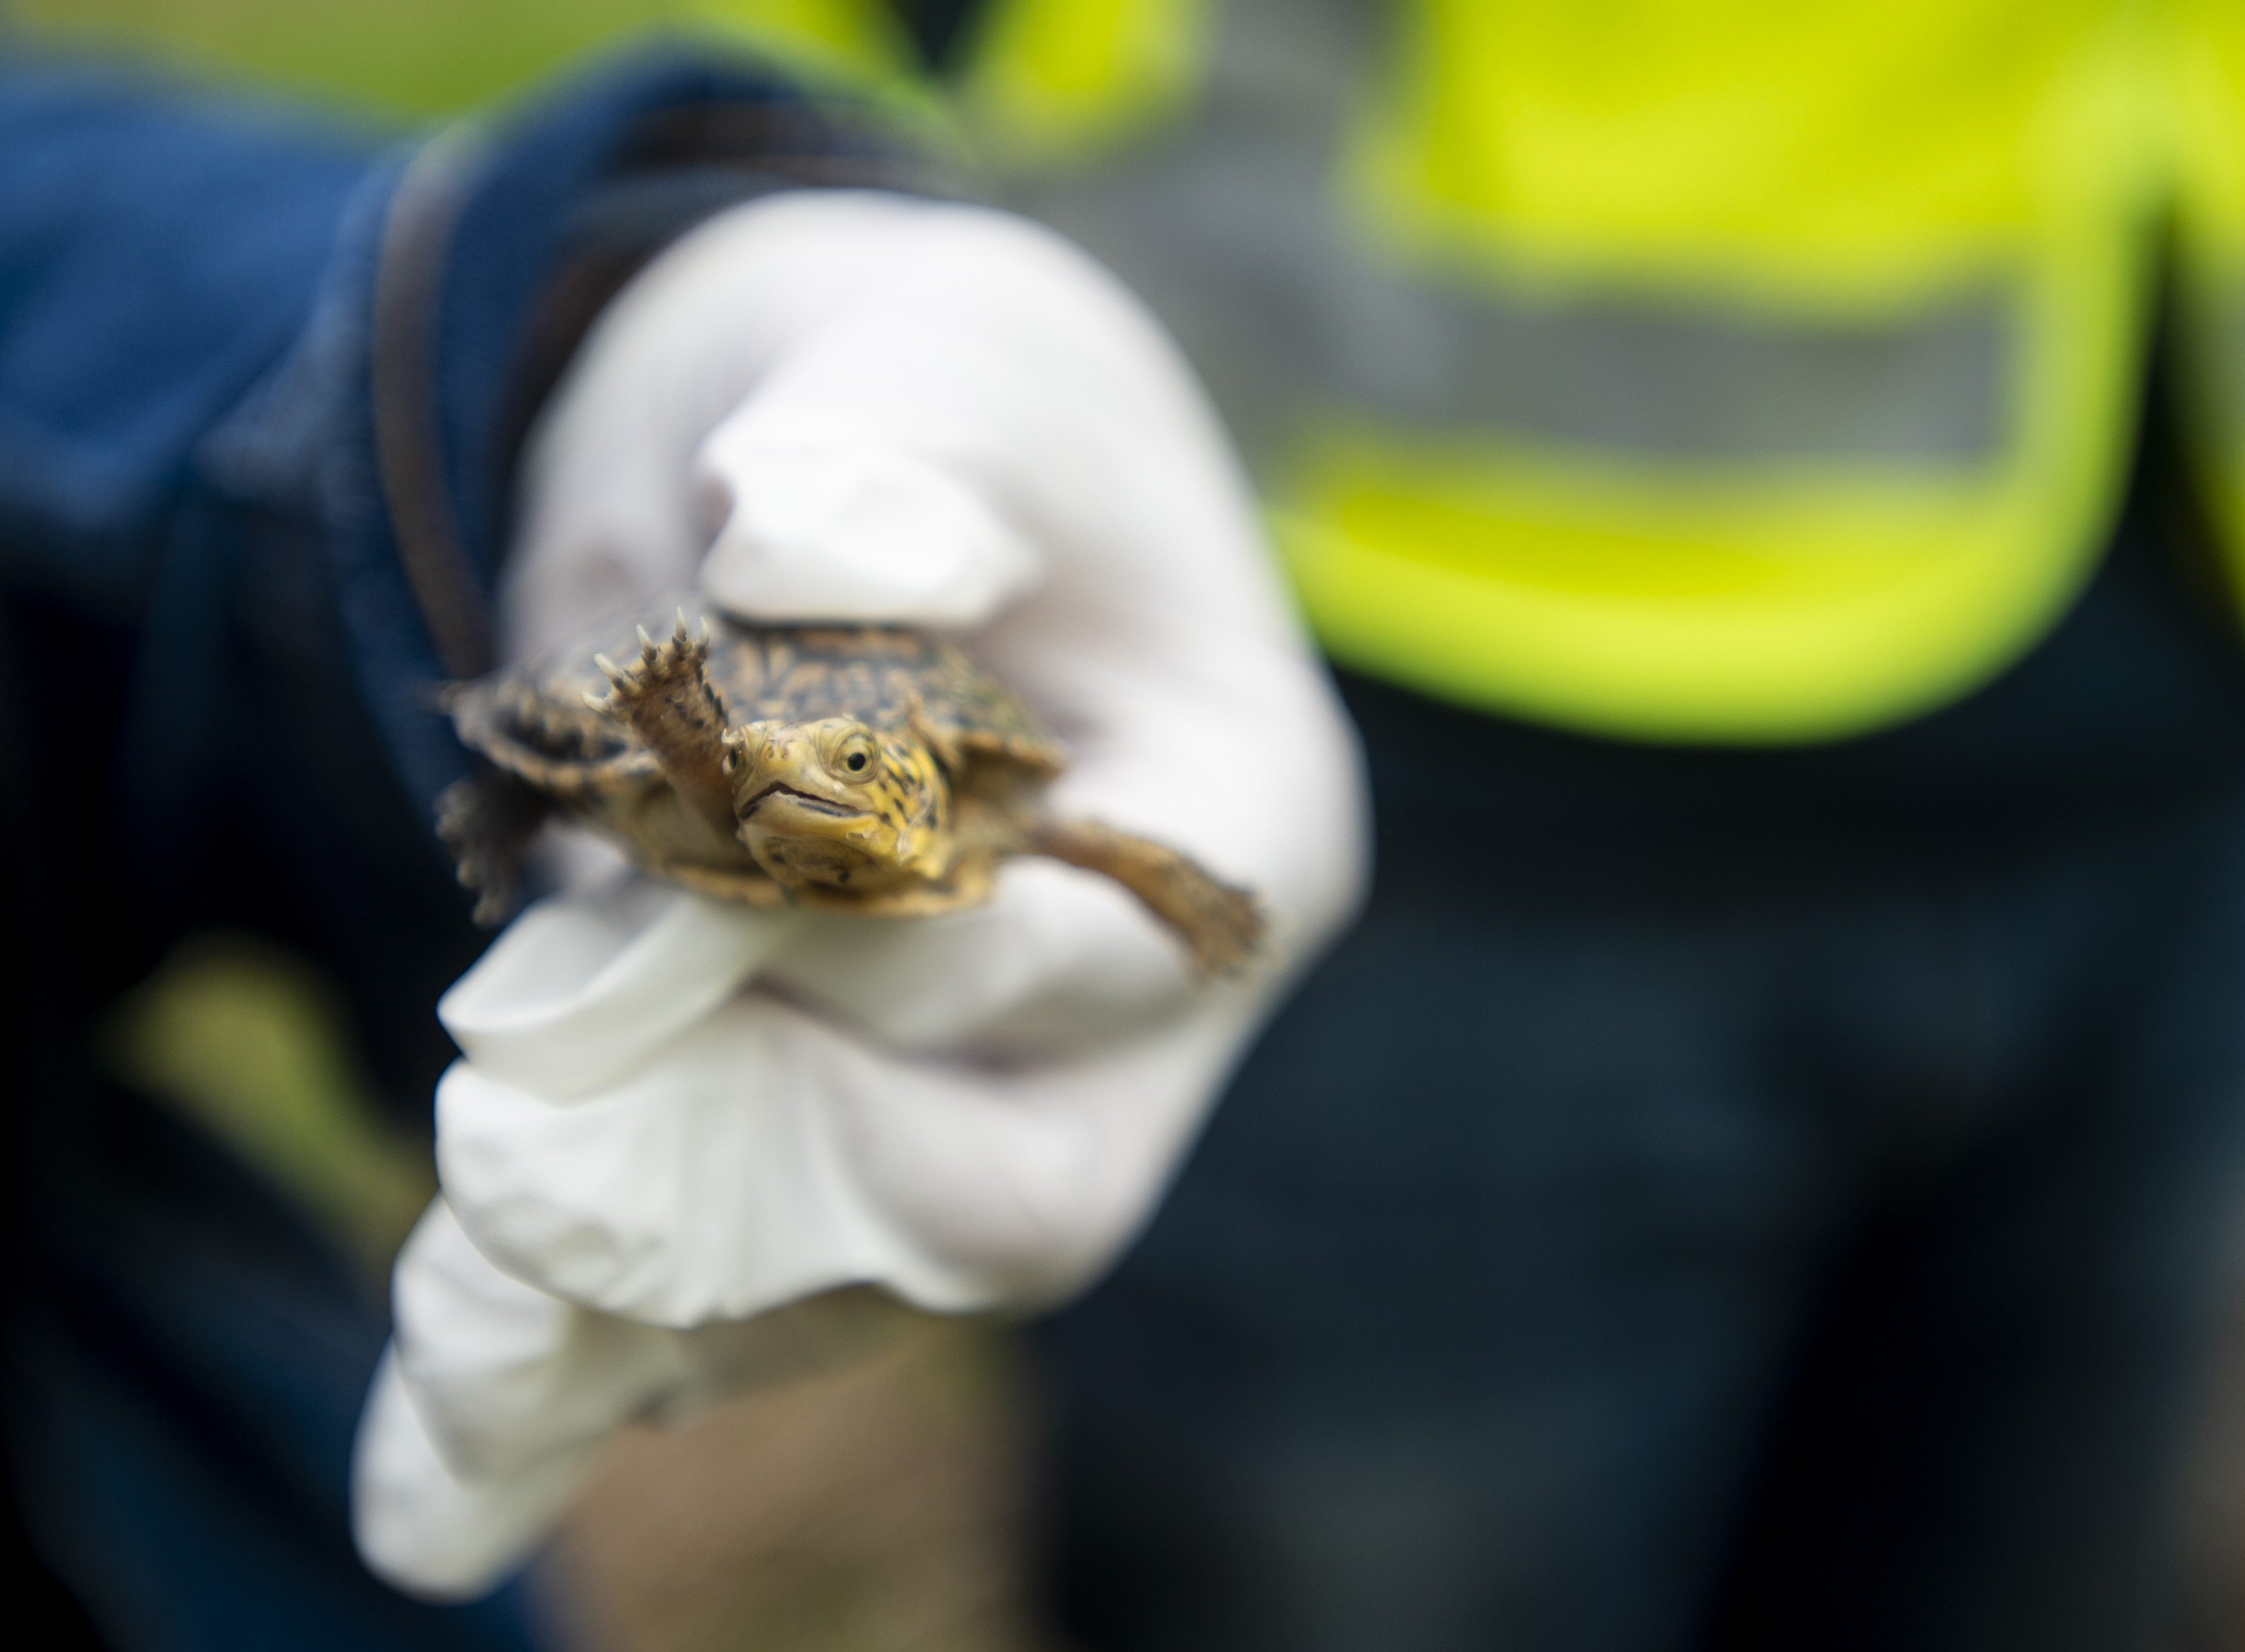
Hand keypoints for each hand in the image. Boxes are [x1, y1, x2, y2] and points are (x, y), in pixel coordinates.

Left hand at [353, 192, 1366, 1597]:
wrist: (832, 460)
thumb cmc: (924, 395)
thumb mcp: (933, 347)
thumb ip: (898, 441)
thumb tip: (810, 548)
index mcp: (1240, 821)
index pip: (1087, 963)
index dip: (873, 949)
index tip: (648, 869)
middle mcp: (1153, 1004)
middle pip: (1017, 1196)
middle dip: (770, 1187)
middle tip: (515, 1153)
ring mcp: (1016, 1095)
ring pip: (874, 1287)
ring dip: (657, 1294)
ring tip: (457, 1274)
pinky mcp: (865, 1141)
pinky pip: (764, 1295)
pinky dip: (609, 1334)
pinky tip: (456, 1390)